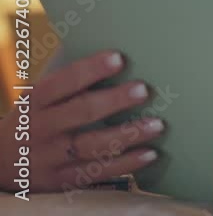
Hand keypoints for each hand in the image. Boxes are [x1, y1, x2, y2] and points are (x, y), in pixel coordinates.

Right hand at [0, 50, 162, 192]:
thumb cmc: (31, 121)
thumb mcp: (35, 101)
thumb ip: (65, 85)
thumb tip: (112, 59)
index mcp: (34, 103)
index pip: (62, 82)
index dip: (90, 69)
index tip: (118, 58)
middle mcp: (41, 129)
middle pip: (80, 113)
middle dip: (114, 100)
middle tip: (143, 90)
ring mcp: (50, 157)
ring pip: (93, 146)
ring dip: (128, 135)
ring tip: (157, 124)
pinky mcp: (61, 180)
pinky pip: (97, 172)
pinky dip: (126, 164)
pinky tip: (150, 153)